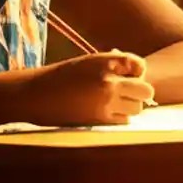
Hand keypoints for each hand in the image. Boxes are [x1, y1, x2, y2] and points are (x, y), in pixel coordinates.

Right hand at [22, 50, 154, 125]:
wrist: (37, 95)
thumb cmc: (61, 76)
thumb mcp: (87, 61)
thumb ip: (111, 65)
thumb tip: (133, 72)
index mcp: (105, 61)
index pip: (139, 65)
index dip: (137, 71)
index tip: (128, 75)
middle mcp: (109, 82)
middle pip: (146, 90)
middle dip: (140, 91)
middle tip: (127, 92)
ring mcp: (106, 103)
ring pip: (137, 108)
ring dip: (131, 106)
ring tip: (116, 102)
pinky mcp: (100, 121)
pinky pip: (124, 121)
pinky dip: (121, 117)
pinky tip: (107, 112)